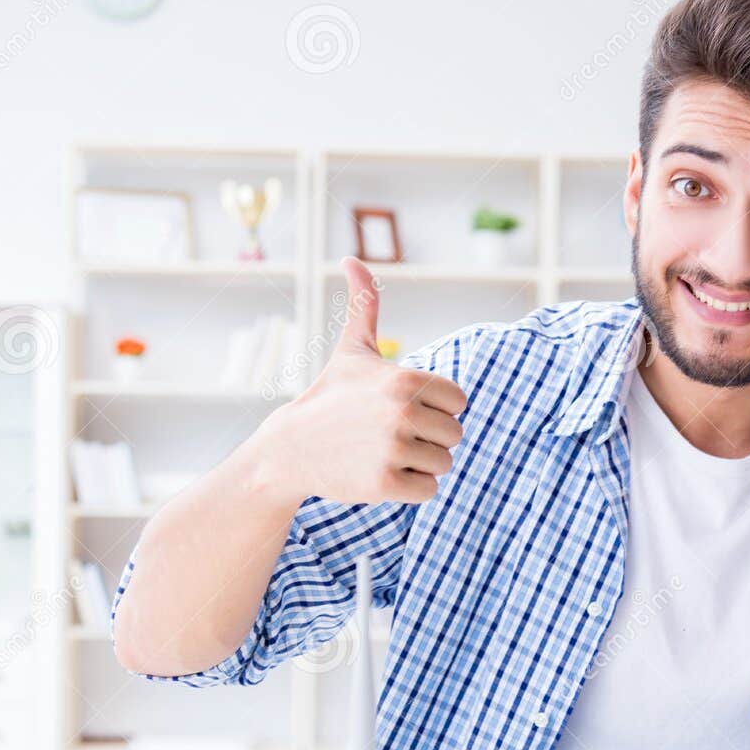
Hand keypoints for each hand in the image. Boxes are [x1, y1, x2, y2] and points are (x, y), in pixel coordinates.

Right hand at [255, 256, 466, 504]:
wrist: (290, 448)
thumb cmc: (330, 397)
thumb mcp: (352, 350)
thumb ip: (364, 304)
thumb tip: (350, 259)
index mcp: (405, 378)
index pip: (459, 402)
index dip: (435, 409)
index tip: (401, 409)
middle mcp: (402, 411)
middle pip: (454, 435)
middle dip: (427, 439)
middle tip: (387, 435)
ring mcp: (393, 448)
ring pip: (443, 465)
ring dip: (418, 464)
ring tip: (381, 453)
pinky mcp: (385, 483)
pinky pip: (428, 491)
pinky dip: (409, 488)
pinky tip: (379, 474)